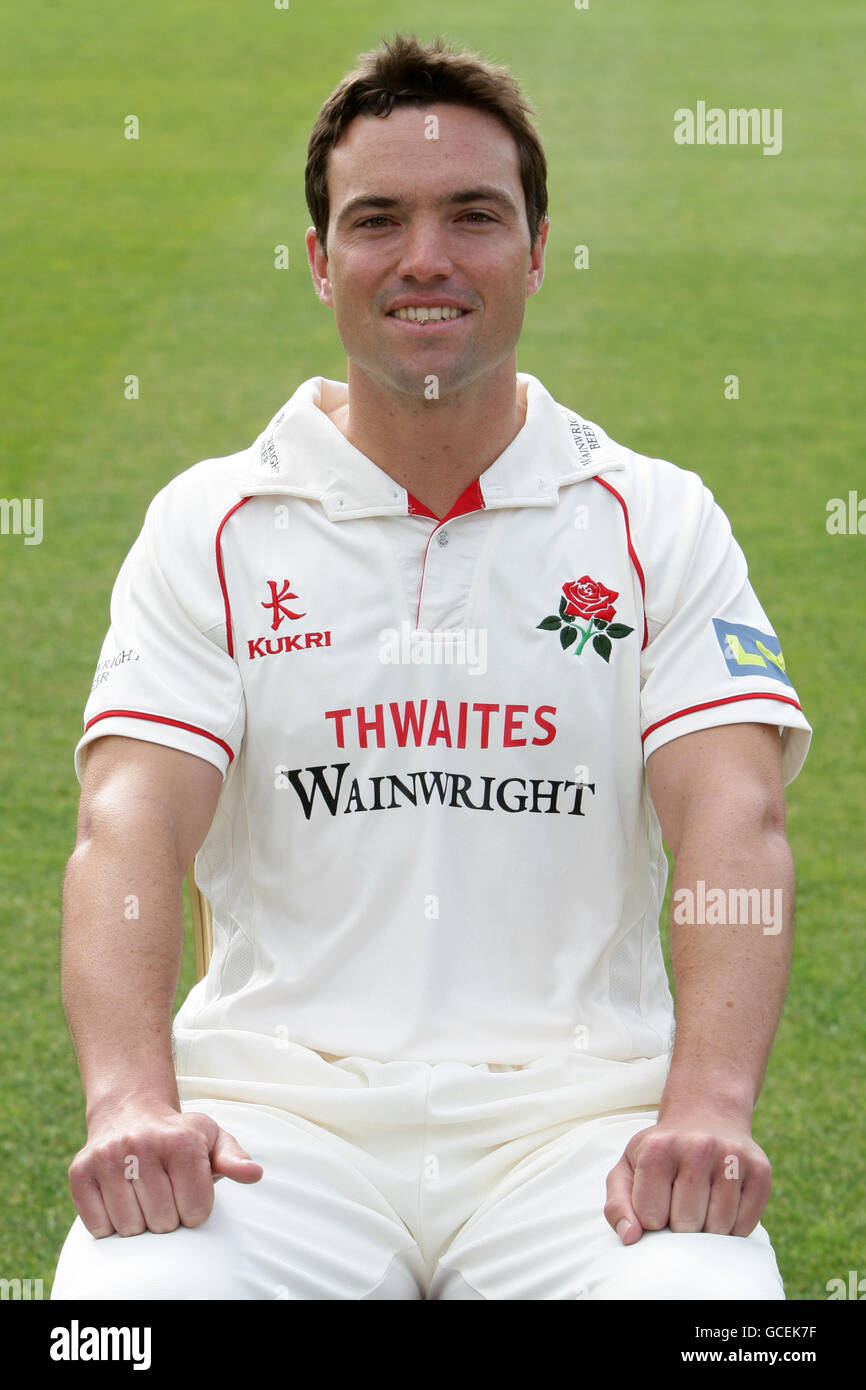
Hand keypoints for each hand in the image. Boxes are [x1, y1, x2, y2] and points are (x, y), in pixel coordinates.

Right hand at [68, 1101, 263, 1237]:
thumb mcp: (211, 1140)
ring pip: (130, 1228)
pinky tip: (120, 1200)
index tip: (189, 1193)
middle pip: (162, 1222)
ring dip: (140, 1223)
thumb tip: (254, 1174)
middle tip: (165, 1194)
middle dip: (168, 1218)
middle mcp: (141, 1145)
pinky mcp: (80, 1172)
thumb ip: (233, 1159)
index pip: (195, 1210)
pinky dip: (110, 1225)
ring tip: (143, 1197)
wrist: (130, 1113)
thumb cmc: (178, 1135)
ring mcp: (107, 1158)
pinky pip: (98, 1226)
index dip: (195, 1210)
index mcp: (180, 1140)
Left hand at [604, 1111, 771, 1242]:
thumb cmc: (661, 1153)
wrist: (706, 1116)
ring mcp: (732, 1156)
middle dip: (680, 1226)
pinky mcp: (761, 1170)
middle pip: (687, 1224)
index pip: (650, 1217)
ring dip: (707, 1230)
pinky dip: (733, 1228)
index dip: (651, 1220)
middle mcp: (697, 1146)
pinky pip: (746, 1225)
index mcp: (658, 1147)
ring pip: (719, 1228)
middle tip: (680, 1204)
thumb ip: (617, 1206)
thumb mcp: (628, 1169)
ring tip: (700, 1205)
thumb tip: (631, 1237)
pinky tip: (722, 1205)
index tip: (656, 1202)